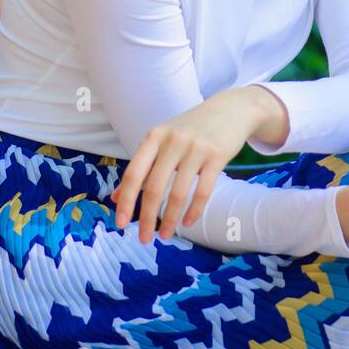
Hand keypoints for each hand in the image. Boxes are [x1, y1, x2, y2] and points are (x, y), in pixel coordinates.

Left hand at [113, 87, 273, 242]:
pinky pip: (203, 190)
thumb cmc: (192, 128)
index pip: (133, 174)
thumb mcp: (163, 140)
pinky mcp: (218, 155)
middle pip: (154, 187)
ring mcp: (196, 148)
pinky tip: (188, 222)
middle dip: (147, 217)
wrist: (232, 109)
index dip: (125, 201)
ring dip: (170, 219)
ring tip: (165, 236)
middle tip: (143, 239)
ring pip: (178, 193)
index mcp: (154, 137)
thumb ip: (142, 166)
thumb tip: (116, 197)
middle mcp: (173, 141)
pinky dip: (194, 210)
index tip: (120, 224)